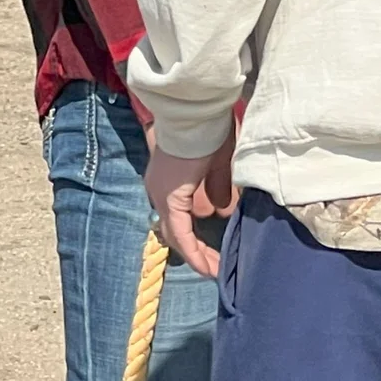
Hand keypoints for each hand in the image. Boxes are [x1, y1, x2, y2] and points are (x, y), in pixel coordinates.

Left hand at [144, 130, 237, 277]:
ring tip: (217, 268)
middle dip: (197, 249)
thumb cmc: (208, 130)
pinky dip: (194, 251)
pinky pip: (182, 233)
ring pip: (177, 234)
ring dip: (198, 252)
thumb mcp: (217, 163)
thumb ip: (217, 187)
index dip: (194, 236)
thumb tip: (222, 209)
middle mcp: (158, 189)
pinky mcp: (171, 198)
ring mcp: (161, 194)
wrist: (197, 112)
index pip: (177, 215)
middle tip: (217, 265)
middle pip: (175, 229)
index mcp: (167, 179)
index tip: (212, 253)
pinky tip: (207, 267)